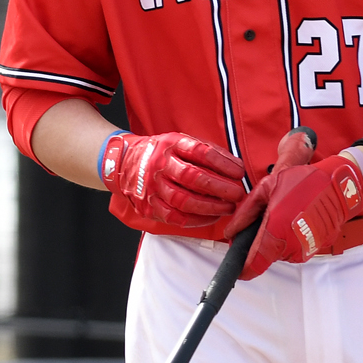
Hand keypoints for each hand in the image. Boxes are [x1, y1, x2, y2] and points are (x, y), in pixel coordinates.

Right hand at [99, 131, 247, 229]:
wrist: (124, 162)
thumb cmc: (161, 153)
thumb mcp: (179, 142)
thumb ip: (204, 152)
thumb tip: (234, 168)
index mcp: (170, 144)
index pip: (200, 152)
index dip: (223, 163)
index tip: (239, 172)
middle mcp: (160, 164)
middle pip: (193, 177)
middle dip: (220, 187)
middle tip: (237, 193)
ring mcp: (153, 186)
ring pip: (184, 200)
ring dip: (210, 206)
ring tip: (228, 207)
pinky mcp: (149, 205)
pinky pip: (174, 217)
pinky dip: (196, 220)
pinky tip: (210, 217)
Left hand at [225, 140, 362, 278]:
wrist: (339, 186)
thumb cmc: (304, 182)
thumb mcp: (266, 188)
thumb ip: (245, 213)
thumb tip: (231, 231)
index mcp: (276, 230)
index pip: (255, 262)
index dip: (244, 269)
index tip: (238, 270)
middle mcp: (291, 245)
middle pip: (267, 255)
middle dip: (263, 242)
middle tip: (268, 219)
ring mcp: (306, 249)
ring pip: (282, 252)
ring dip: (279, 239)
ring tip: (286, 215)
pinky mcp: (316, 248)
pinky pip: (297, 248)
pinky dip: (294, 237)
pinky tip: (298, 219)